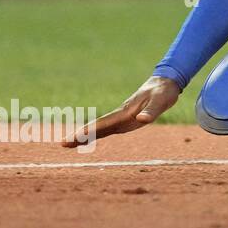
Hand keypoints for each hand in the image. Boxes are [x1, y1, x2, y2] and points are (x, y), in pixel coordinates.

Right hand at [62, 75, 181, 147]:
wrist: (165, 83)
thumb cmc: (163, 92)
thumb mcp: (161, 101)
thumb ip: (152, 111)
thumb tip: (141, 120)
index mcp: (125, 111)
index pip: (104, 123)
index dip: (90, 130)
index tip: (75, 136)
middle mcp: (120, 115)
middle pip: (97, 127)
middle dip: (80, 135)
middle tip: (62, 144)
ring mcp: (121, 118)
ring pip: (100, 129)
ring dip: (84, 136)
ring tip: (67, 144)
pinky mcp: (125, 121)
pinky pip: (107, 130)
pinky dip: (95, 135)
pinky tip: (86, 141)